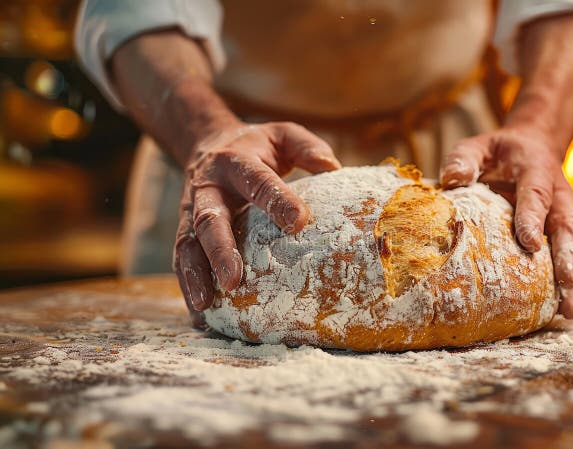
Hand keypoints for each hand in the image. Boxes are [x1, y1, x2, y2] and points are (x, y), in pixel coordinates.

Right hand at [173, 122, 340, 324]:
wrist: (207, 143)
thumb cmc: (256, 146)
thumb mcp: (282, 135)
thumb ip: (306, 147)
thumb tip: (331, 167)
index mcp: (235, 162)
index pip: (257, 181)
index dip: (277, 200)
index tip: (299, 222)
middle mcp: (207, 188)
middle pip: (210, 220)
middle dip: (220, 251)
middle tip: (234, 280)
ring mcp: (191, 212)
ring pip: (187, 245)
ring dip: (196, 276)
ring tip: (207, 306)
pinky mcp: (185, 231)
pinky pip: (182, 260)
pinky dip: (189, 288)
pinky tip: (200, 317)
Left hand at [440, 128, 572, 317]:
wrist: (533, 146)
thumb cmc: (499, 152)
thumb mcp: (479, 146)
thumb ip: (465, 159)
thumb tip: (452, 180)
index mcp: (537, 170)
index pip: (536, 195)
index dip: (534, 218)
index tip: (530, 243)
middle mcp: (559, 194)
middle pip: (569, 225)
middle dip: (568, 255)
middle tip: (565, 282)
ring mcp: (567, 213)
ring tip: (568, 309)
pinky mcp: (569, 230)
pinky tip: (565, 309)